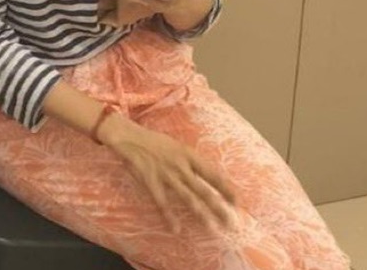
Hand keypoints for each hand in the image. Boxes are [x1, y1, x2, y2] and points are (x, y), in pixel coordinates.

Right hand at [97, 113, 236, 232]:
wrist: (130, 136)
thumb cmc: (155, 142)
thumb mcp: (178, 147)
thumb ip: (190, 161)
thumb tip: (205, 174)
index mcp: (189, 155)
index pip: (213, 174)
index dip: (226, 188)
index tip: (237, 202)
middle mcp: (181, 166)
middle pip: (204, 190)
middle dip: (219, 207)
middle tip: (231, 222)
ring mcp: (167, 175)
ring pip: (188, 198)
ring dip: (201, 214)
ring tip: (211, 228)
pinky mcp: (151, 182)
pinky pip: (162, 203)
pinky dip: (169, 217)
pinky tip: (176, 229)